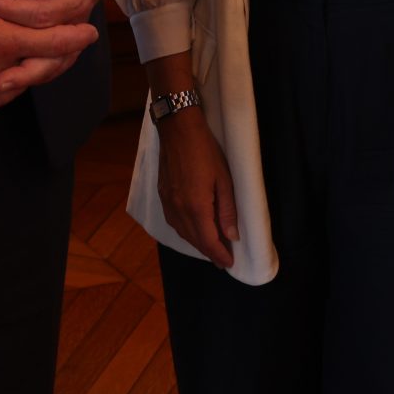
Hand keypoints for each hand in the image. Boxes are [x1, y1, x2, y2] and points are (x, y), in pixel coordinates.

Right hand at [0, 0, 101, 103]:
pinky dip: (18, 75)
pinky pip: (3, 83)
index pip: (50, 43)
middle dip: (65, 54)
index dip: (74, 38)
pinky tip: (24, 65)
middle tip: (80, 41)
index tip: (91, 31)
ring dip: (43, 65)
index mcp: (1, 39)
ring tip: (57, 51)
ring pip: (24, 78)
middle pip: (43, 66)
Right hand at [157, 108, 238, 268]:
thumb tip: (231, 236)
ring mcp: (168, 203)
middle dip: (210, 252)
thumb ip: (227, 210)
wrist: (178, 129)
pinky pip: (174, 222)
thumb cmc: (205, 151)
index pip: (208, 242)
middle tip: (223, 259)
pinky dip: (186, 231)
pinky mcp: (162, 195)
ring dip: (197, 243)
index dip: (219, 255)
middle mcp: (179, 210)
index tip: (229, 264)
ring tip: (211, 247)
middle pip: (195, 240)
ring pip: (183, 233)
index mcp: (196, 207)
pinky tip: (193, 229)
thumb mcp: (224, 180)